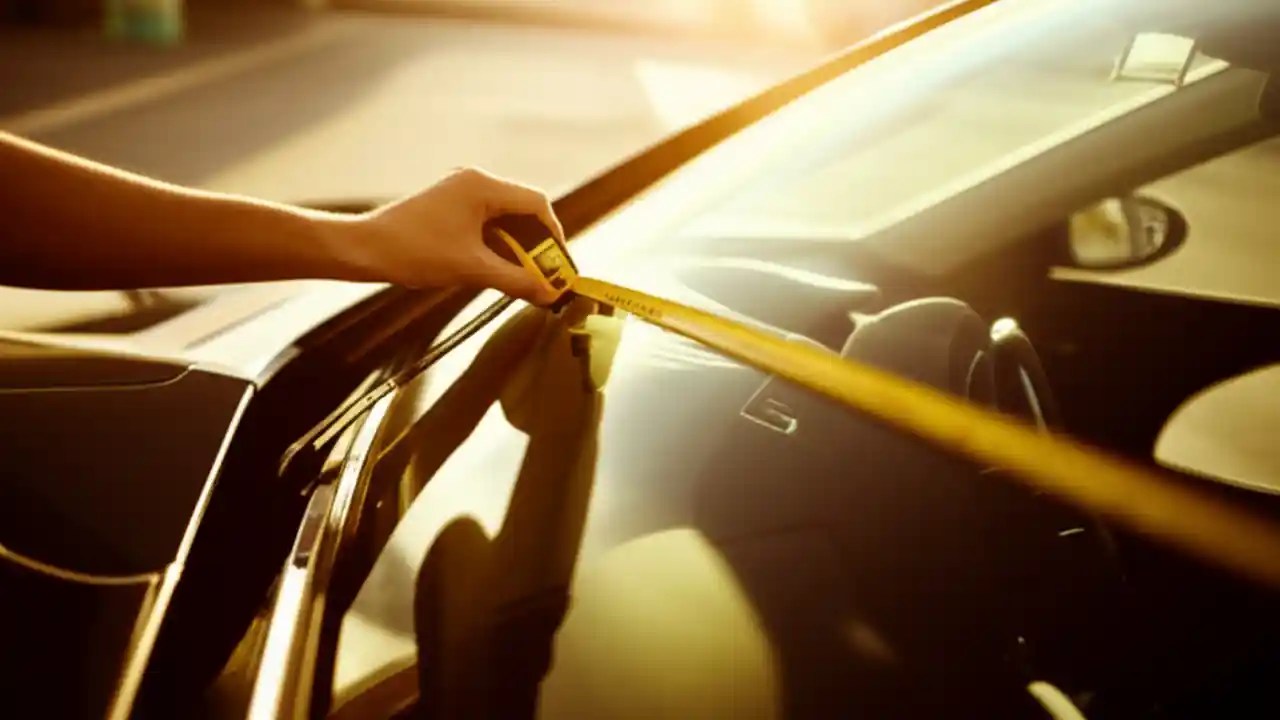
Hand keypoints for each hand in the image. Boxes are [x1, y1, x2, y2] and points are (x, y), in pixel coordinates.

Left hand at [343, 167, 564, 303]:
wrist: (364, 250)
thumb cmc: (413, 252)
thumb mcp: (472, 269)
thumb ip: (516, 280)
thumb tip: (549, 294)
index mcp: (482, 186)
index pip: (536, 204)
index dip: (555, 236)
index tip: (560, 265)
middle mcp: (473, 181)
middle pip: (522, 210)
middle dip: (537, 245)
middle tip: (546, 275)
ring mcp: (459, 192)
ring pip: (503, 218)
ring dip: (516, 247)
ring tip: (524, 277)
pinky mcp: (448, 206)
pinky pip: (484, 222)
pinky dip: (496, 244)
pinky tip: (498, 268)